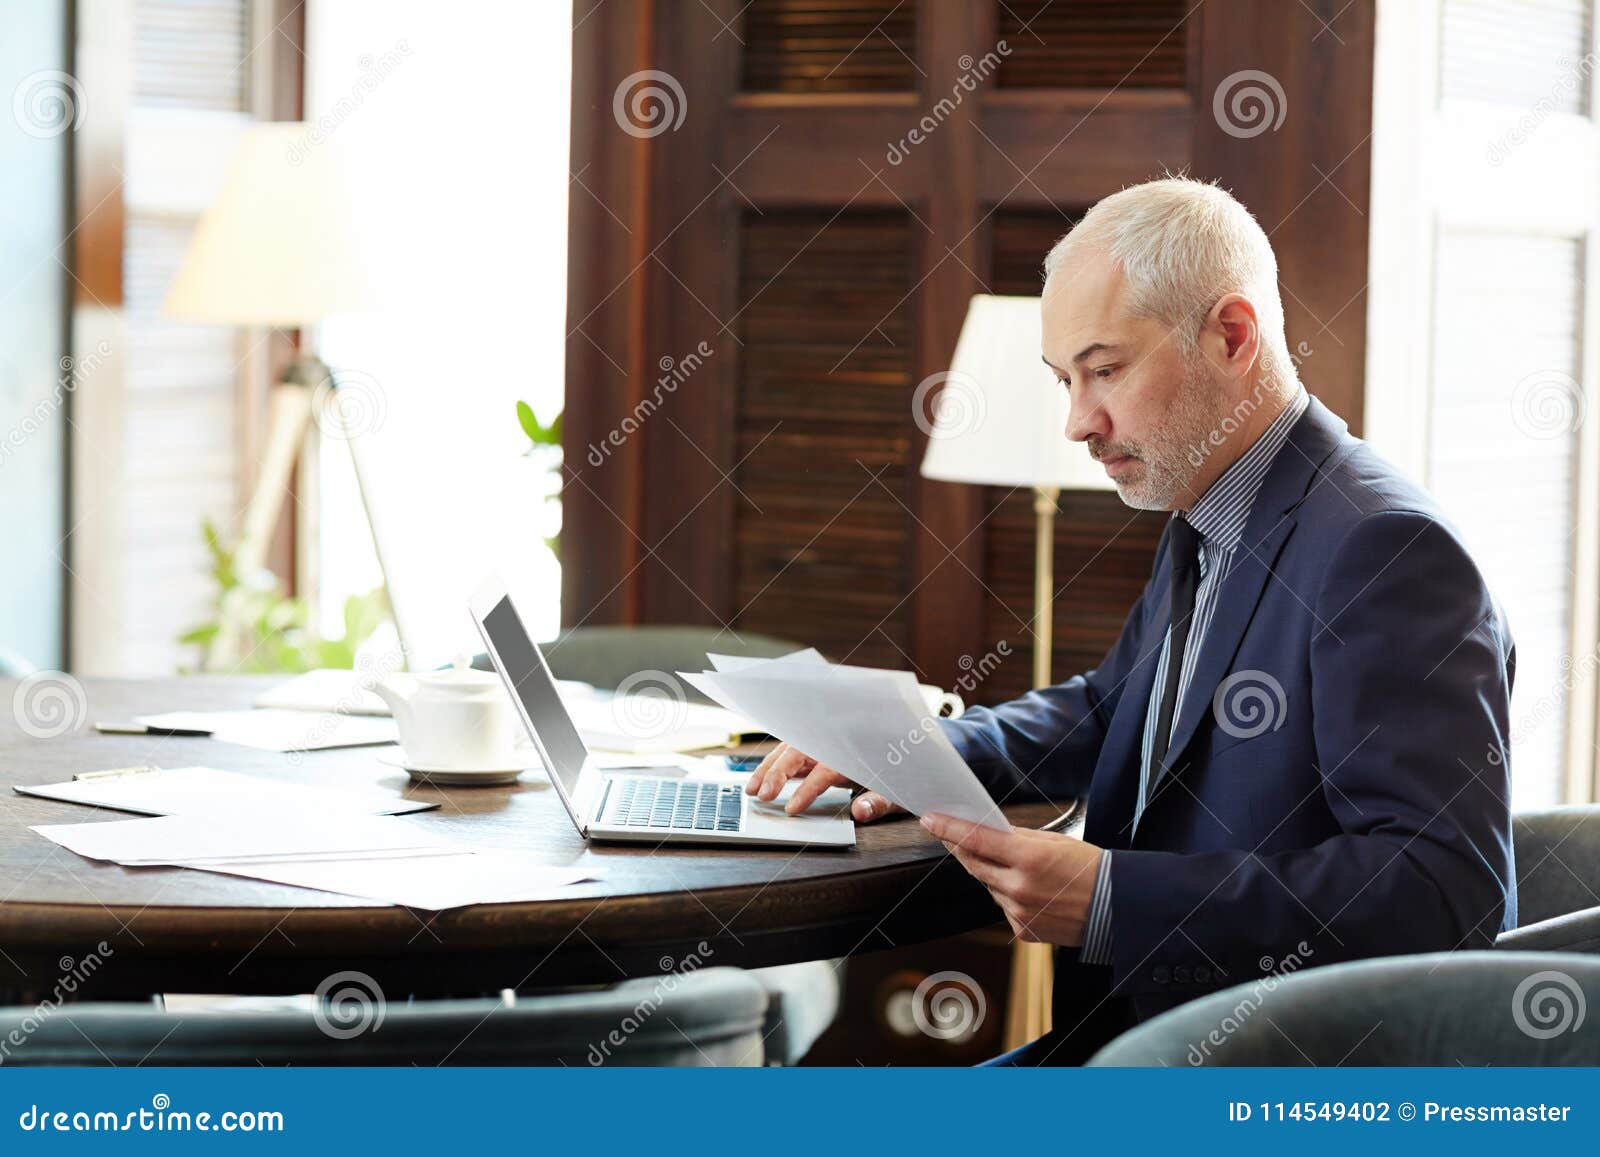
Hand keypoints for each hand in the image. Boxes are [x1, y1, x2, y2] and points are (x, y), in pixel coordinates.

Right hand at [744, 742, 903, 823]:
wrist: (904, 750)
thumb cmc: (898, 771)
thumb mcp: (896, 790)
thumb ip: (878, 802)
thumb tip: (861, 811)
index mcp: (853, 754)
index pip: (824, 771)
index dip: (806, 790)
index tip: (791, 808)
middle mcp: (834, 744)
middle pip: (799, 751)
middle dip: (777, 772)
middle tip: (762, 795)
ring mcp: (823, 743)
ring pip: (789, 749)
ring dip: (768, 767)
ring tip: (752, 789)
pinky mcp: (816, 747)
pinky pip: (790, 751)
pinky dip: (773, 764)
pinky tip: (760, 779)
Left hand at [921, 813, 1103, 945]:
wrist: (1117, 908)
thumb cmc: (1091, 869)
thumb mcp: (1055, 842)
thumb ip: (1017, 839)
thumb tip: (988, 833)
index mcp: (1029, 859)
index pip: (977, 840)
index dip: (949, 828)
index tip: (931, 820)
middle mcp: (1020, 888)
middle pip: (974, 865)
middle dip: (961, 848)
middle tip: (951, 835)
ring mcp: (1020, 913)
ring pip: (990, 887)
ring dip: (994, 875)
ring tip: (1022, 869)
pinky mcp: (1023, 931)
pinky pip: (1005, 909)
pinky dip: (1010, 898)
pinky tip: (1034, 893)